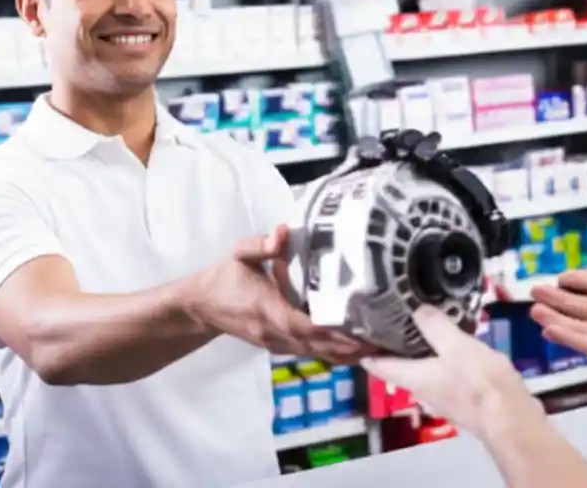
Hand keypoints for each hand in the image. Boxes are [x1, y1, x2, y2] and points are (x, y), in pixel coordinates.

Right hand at [189, 225, 376, 364]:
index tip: (359, 332)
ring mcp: (277, 344)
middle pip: (317, 345)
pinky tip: (359, 350)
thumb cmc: (223, 277)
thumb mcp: (237, 254)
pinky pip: (312, 353)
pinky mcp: (280, 347)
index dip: (331, 331)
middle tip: (385, 343)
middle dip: (350, 347)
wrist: (200, 307)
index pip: (302, 325)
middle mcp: (274, 332)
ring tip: (381, 349)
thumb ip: (260, 244)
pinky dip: (335, 353)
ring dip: (348, 354)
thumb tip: (283, 232)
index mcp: (265, 309)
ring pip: (317, 354)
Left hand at [361, 306, 544, 441]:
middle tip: (398, 326)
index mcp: (415, 378)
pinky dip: (448, 362)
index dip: (369, 355)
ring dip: (427, 355)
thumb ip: (435, 327)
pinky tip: (461, 349)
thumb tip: (418, 311)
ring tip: (431, 331)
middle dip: (400, 350)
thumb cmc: (479, 383)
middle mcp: (426, 391)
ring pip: (428, 373)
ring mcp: (446, 398)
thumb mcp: (455, 345)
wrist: (512, 418)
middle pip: (404, 370)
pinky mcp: (466, 401)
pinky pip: (449, 376)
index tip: (358, 345)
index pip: (382, 366)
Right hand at [530, 258, 586, 403]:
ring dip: (556, 318)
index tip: (561, 277)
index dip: (581, 281)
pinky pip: (585, 343)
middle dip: (560, 300)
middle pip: (586, 308)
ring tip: (534, 309)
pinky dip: (566, 336)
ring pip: (580, 326)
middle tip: (536, 292)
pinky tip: (547, 328)